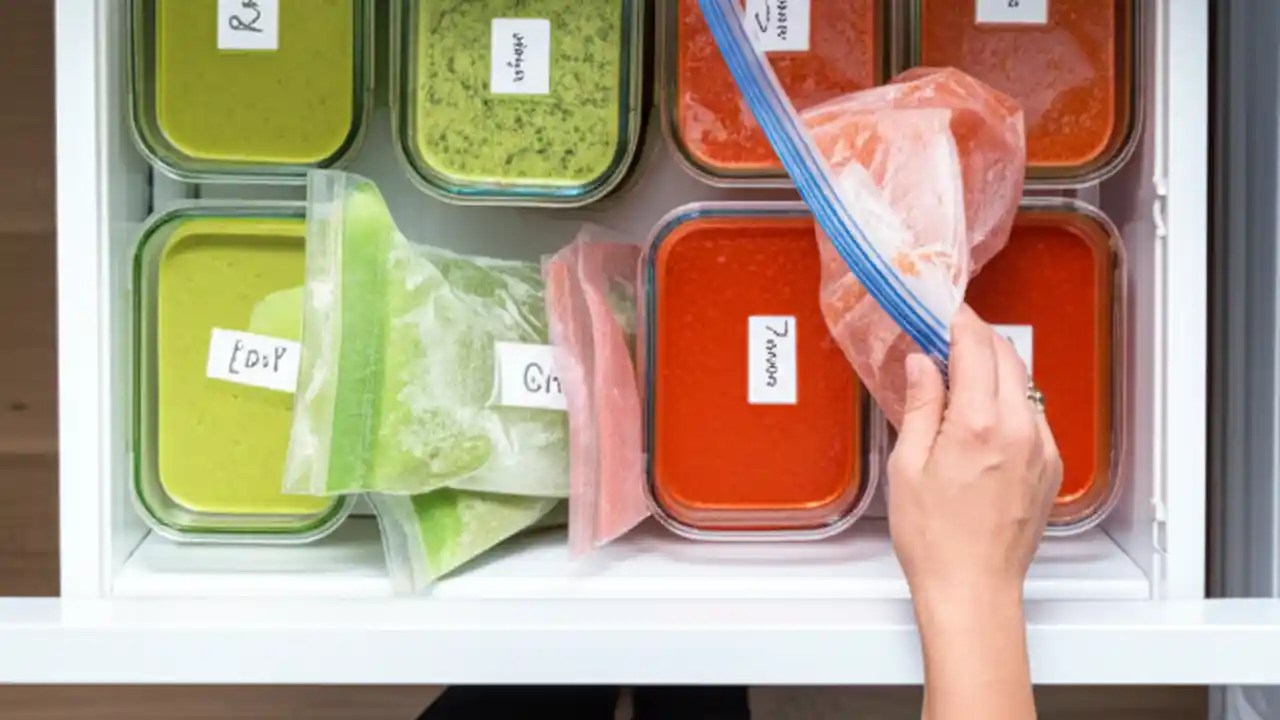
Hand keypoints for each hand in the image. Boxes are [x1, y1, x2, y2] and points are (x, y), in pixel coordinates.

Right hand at [888, 305, 1061, 602]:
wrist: (973, 589)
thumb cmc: (934, 539)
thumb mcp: (907, 466)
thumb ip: (920, 406)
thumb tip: (922, 364)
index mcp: (979, 425)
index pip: (976, 347)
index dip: (959, 321)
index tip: (944, 310)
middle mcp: (1020, 430)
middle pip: (1007, 356)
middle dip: (978, 338)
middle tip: (947, 334)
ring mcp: (1041, 448)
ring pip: (1023, 384)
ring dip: (995, 367)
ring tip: (960, 372)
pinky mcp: (1049, 467)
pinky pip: (1033, 415)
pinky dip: (1010, 400)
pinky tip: (983, 413)